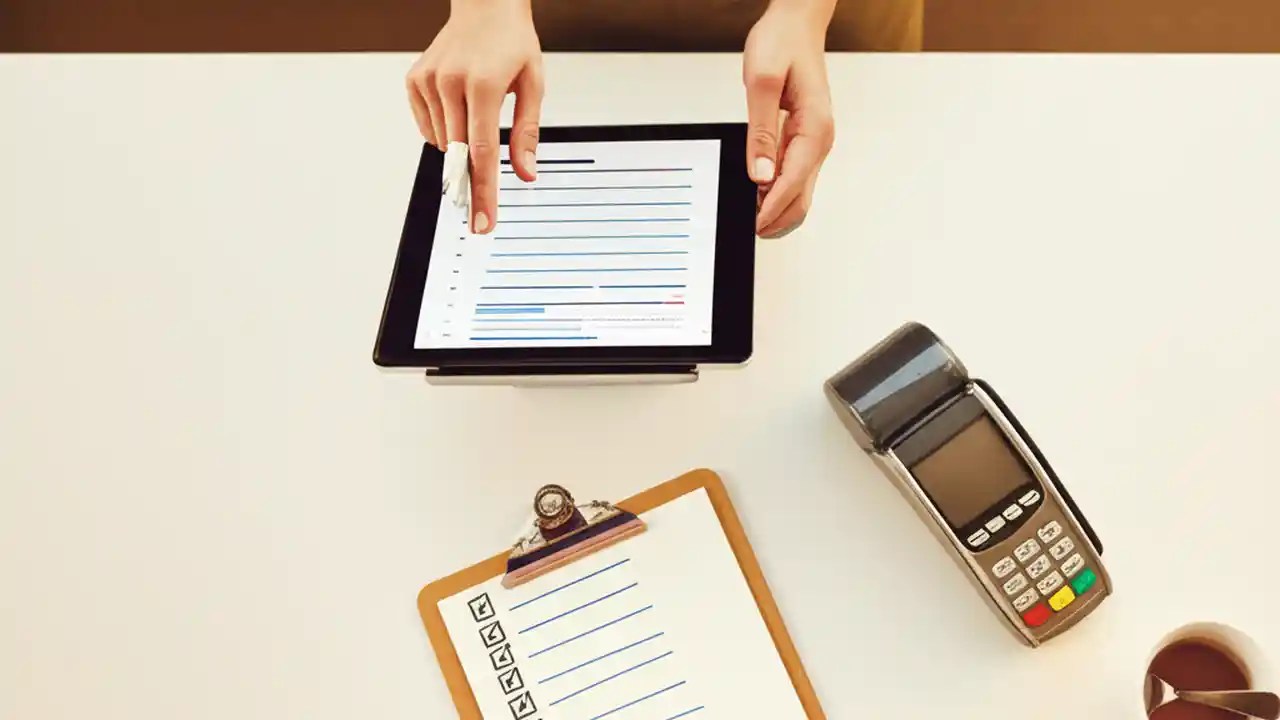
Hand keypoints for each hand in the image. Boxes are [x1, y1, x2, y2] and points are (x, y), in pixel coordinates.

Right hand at [405, 0, 543, 232]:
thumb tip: (526, 173)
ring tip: (476, 113)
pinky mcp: (414, 80)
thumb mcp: (532, 84)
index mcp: (482, 84)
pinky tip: (458, 110)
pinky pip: (428, 127)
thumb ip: (527, 132)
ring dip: (460, 144)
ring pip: (443, 141)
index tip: (482, 222)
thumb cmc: (511, 41)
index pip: (482, 153)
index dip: (483, 193)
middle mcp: (450, 82)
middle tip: (475, 212)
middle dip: (468, 185)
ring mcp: (428, 81)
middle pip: (458, 153)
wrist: (485, 6)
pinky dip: (443, 130)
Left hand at [743, 4, 835, 237]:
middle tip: (748, 229)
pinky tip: (758, 195)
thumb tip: (759, 173)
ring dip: (778, 208)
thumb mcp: (762, 83)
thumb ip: (761, 131)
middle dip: (777, 217)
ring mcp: (814, 142)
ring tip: (750, 217)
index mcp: (816, 128)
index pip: (793, 181)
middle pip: (803, 196)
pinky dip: (778, 191)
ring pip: (800, 190)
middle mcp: (820, 140)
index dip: (771, 207)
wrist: (796, 24)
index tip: (753, 224)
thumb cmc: (782, 44)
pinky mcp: (804, 140)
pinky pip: (794, 175)